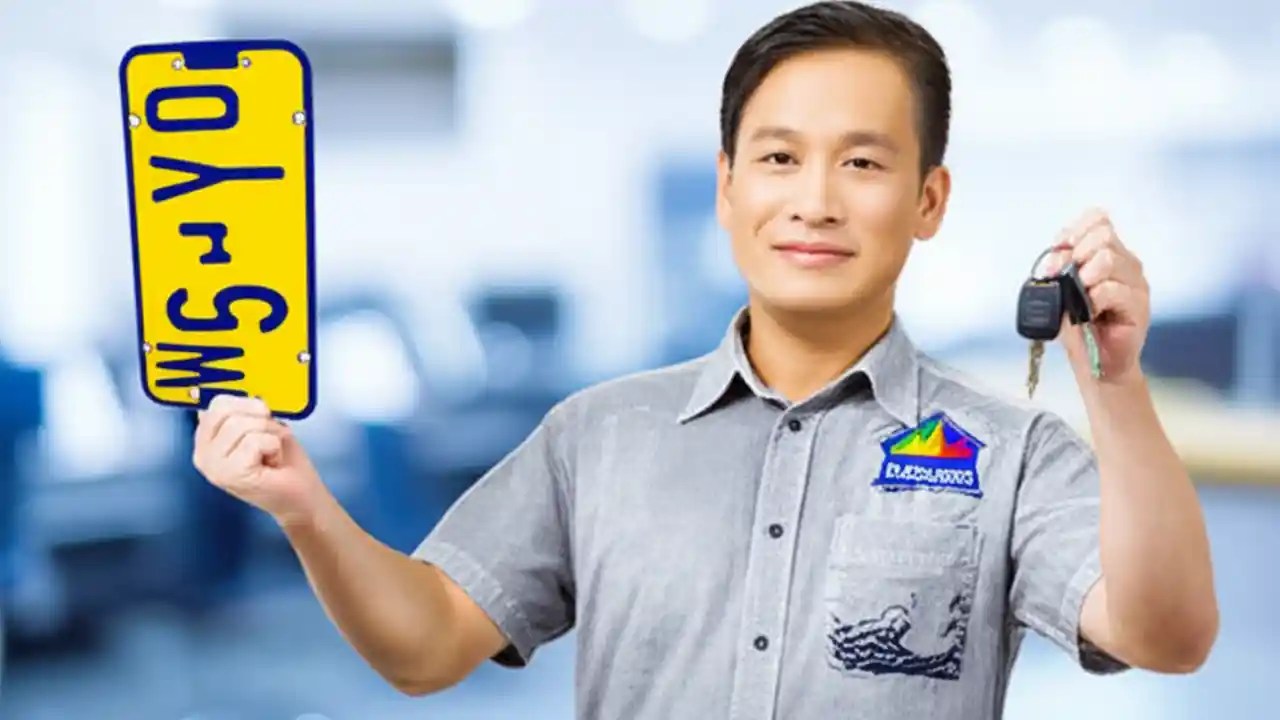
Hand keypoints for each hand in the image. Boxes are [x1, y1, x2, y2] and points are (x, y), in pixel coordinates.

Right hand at [194, 394, 325, 527]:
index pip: (218, 403)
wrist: (301, 496)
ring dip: (269, 435)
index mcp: (206, 442)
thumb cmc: (284, 463)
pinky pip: (255, 441)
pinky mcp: (230, 474)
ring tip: (271, 454)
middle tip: (269, 440)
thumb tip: (232, 393)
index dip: (247, 404)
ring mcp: (214, 467)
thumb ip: (241, 412)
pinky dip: (273, 447)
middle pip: (227, 410)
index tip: (261, 418)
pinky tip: (272, 464)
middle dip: (260, 419)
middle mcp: (203, 455)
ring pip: (243, 424)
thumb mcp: (261, 427)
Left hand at [1046, 208, 1150, 383]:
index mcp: (1107, 254)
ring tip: (1080, 296)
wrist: (1098, 364)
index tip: (1058, 252)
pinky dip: (1094, 298)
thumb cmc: (1080, 328)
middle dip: (1075, 253)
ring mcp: (1135, 283)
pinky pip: (1113, 289)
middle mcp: (1125, 263)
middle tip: (1065, 278)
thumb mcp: (1060, 293)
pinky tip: (1089, 312)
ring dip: (1084, 276)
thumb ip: (1058, 269)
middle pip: (1103, 234)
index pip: (1098, 219)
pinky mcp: (1139, 305)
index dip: (1074, 231)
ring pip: (1108, 258)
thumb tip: (1054, 257)